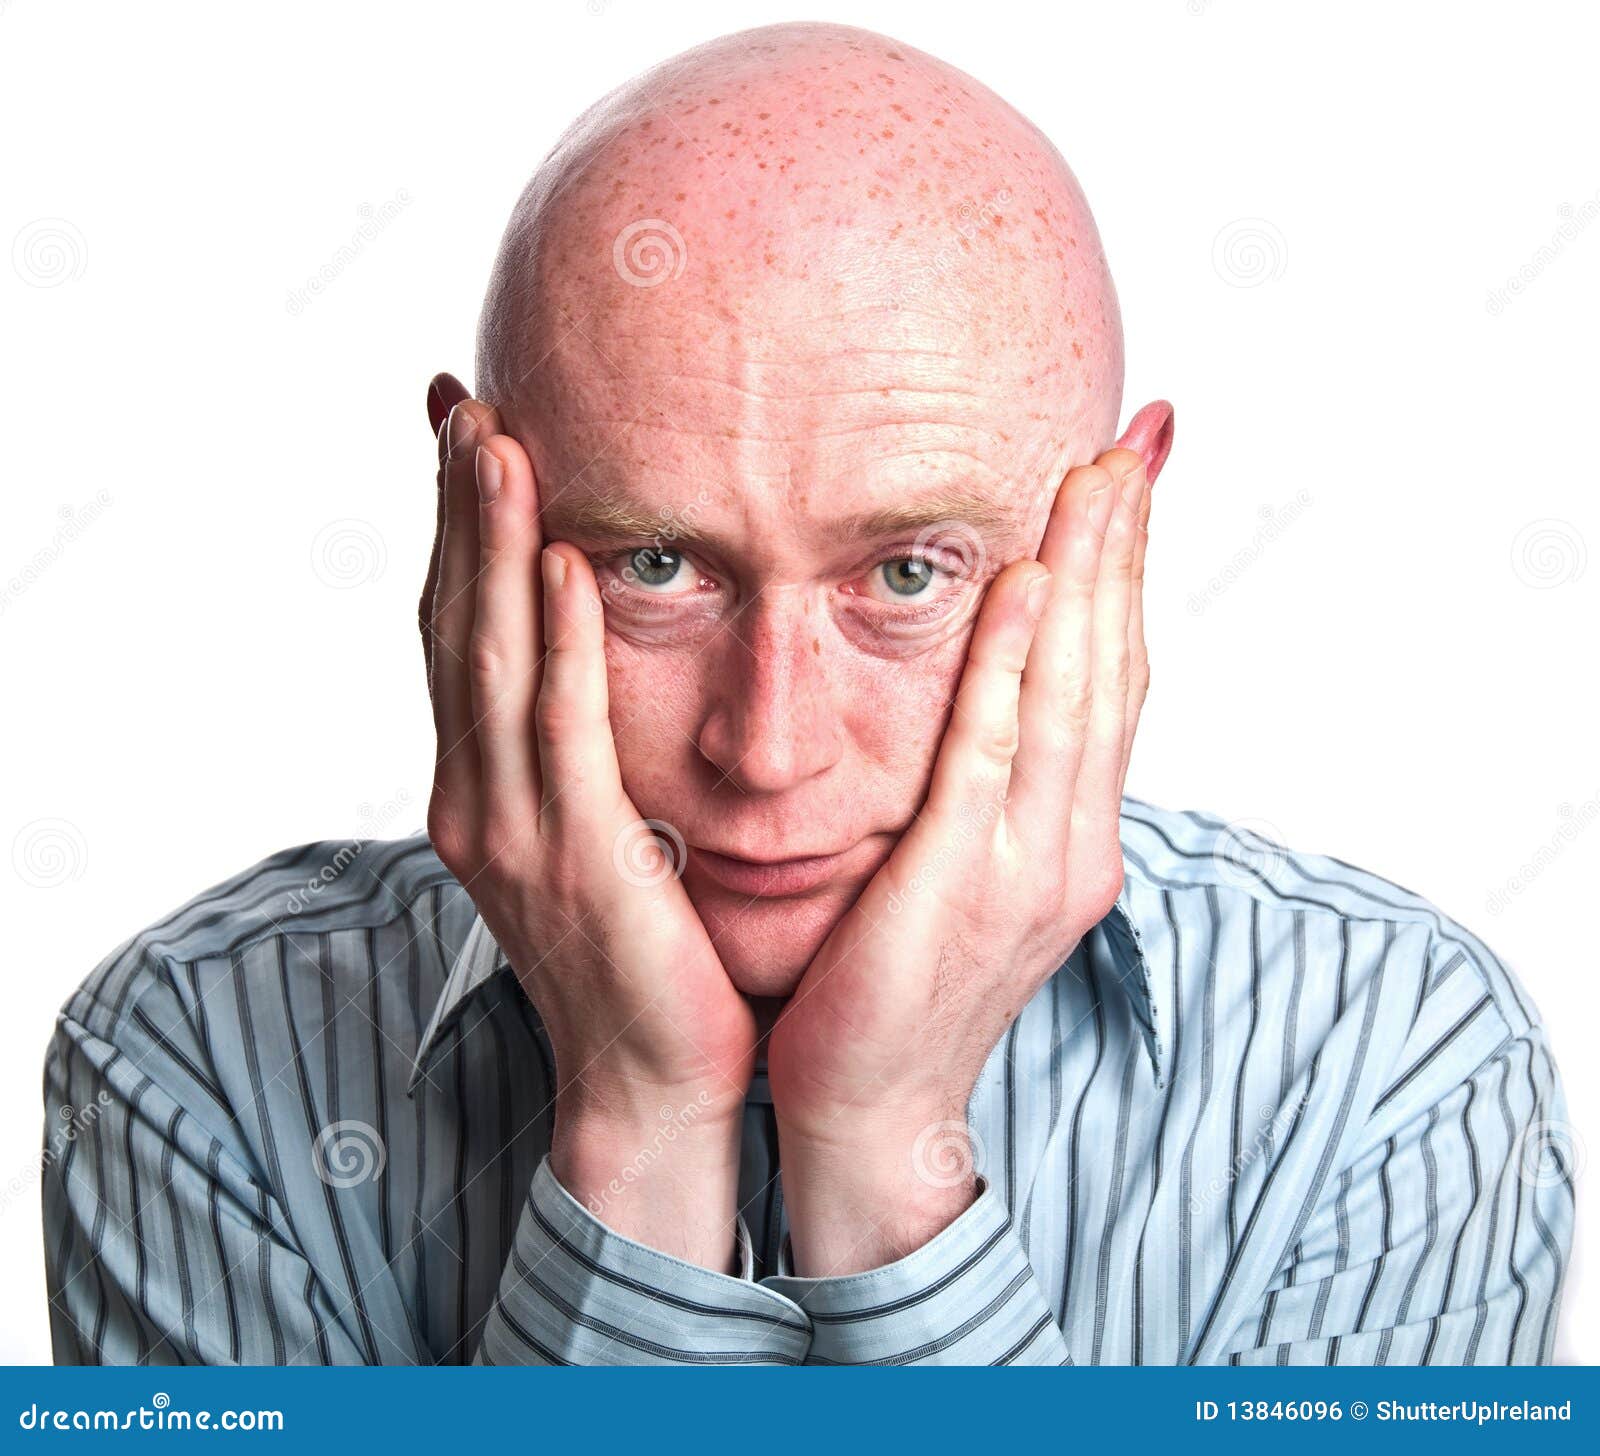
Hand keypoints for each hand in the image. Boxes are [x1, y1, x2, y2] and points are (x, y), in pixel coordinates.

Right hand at [420, 375, 756, 1270]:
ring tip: (497, 445)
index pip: (460, 635)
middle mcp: (479, 798)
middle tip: (464, 406)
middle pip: (457, 626)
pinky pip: (563, 734)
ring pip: (492, 662)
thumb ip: (582, 749)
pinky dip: (555, 645)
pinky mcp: (577, 860)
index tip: (463, 436)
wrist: (654, 1080)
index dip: (457, 533)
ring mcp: (516, 831)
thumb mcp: (600, 833)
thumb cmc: (643, 953)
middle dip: (459, 514)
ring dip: (491, 547)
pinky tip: (559, 566)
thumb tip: (603, 669)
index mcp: (485, 788)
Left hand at [766, 447, 1153, 1275]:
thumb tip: (990, 716)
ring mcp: (1028, 862)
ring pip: (1073, 692)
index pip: (1110, 684)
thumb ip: (987, 792)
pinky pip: (995, 751)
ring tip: (1097, 478)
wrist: (870, 1105)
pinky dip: (1019, 662)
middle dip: (1125, 552)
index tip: (1127, 487)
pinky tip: (1033, 584)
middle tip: (1132, 444)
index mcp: (1070, 837)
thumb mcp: (962, 874)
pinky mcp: (962, 879)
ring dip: (1091, 577)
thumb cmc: (897, 985)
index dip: (1127, 580)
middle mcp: (1071, 842)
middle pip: (1111, 669)